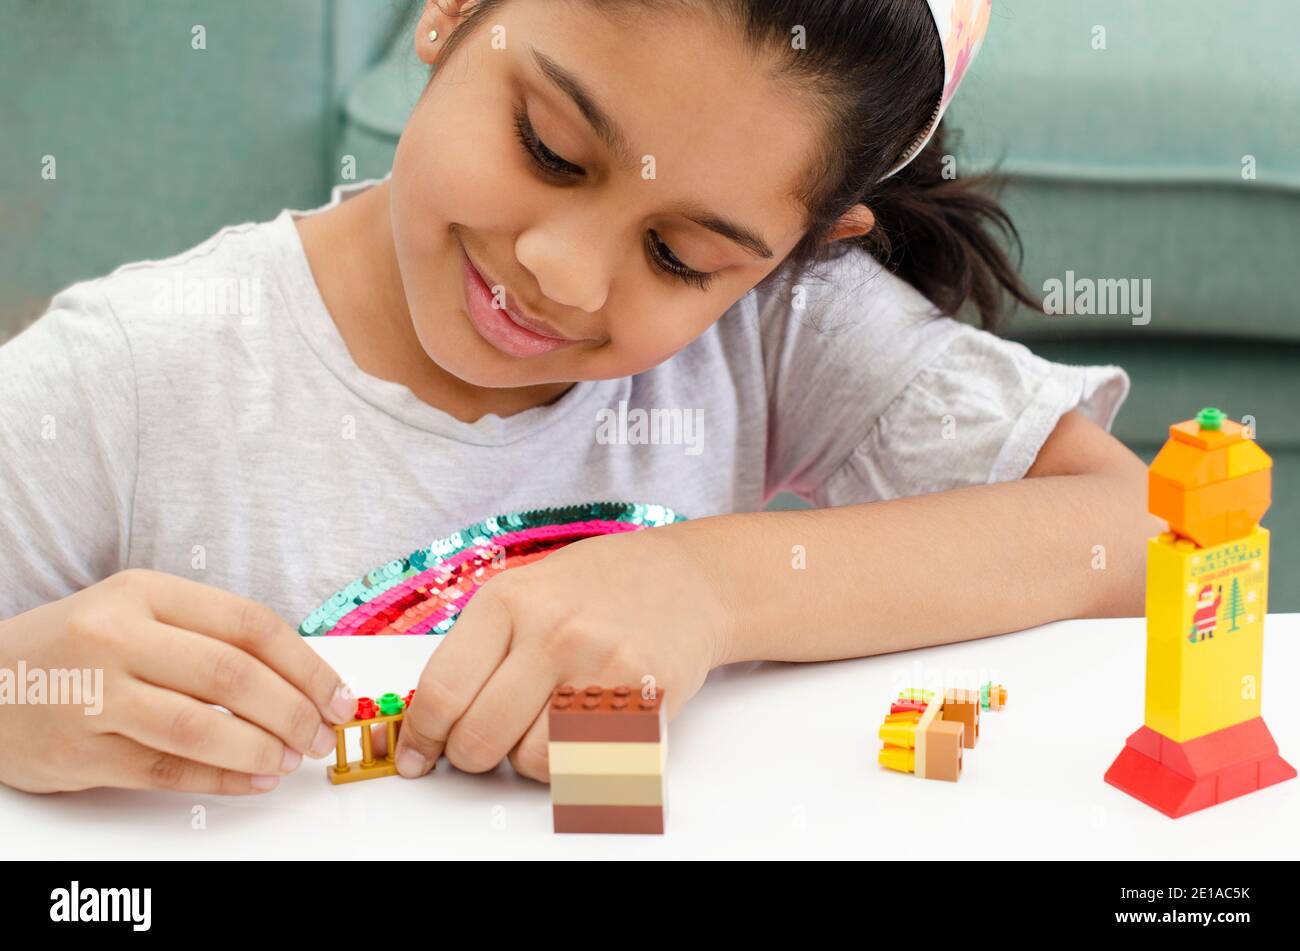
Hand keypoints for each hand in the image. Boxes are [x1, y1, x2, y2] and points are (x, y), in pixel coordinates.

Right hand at [0, 569, 357, 793]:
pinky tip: (252, 779)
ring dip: (261, 749)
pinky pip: (167, 769)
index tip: (337, 694)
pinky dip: (221, 778)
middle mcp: (117, 637)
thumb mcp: (136, 613)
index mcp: (144, 593)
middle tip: (321, 734)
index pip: (249, 624)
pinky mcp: (79, 752)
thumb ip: (209, 635)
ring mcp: (95, 696)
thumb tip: (301, 678)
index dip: (306, 664)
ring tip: (290, 759)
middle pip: (233, 675)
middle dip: (294, 710)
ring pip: (201, 726)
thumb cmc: (77, 647)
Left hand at [393, 523, 728, 780]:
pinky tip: (583, 730)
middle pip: (479, 738)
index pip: (442, 691)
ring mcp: (602, 667)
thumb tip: (428, 720)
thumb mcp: (524, 592)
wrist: (688, 579)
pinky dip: (576, 763)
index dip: (422, 737)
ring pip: (531, 762)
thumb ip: (478, 649)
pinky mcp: (645, 702)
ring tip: (546, 724)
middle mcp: (555, 631)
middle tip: (481, 746)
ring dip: (529, 759)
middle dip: (470, 755)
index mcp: (510, 600)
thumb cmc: (597, 589)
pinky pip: (587, 765)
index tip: (418, 755)